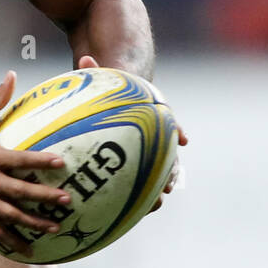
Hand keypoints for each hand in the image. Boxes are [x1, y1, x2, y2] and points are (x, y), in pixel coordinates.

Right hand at [0, 71, 73, 253]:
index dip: (40, 161)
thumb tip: (13, 76)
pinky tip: (26, 249)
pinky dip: (9, 240)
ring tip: (54, 229)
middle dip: (43, 198)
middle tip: (66, 202)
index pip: (19, 159)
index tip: (62, 163)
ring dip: (32, 224)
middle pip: (19, 191)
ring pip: (9, 215)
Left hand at [76, 57, 187, 211]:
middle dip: (170, 173)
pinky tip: (126, 211)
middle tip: (168, 187)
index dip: (177, 136)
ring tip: (154, 205)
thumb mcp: (104, 80)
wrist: (116, 99)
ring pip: (156, 173)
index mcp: (150, 119)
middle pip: (168, 157)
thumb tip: (83, 56)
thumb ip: (95, 71)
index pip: (169, 128)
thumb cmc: (109, 90)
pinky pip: (135, 183)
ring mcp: (144, 152)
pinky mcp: (130, 164)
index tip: (183, 144)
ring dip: (156, 189)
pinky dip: (135, 196)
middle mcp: (153, 137)